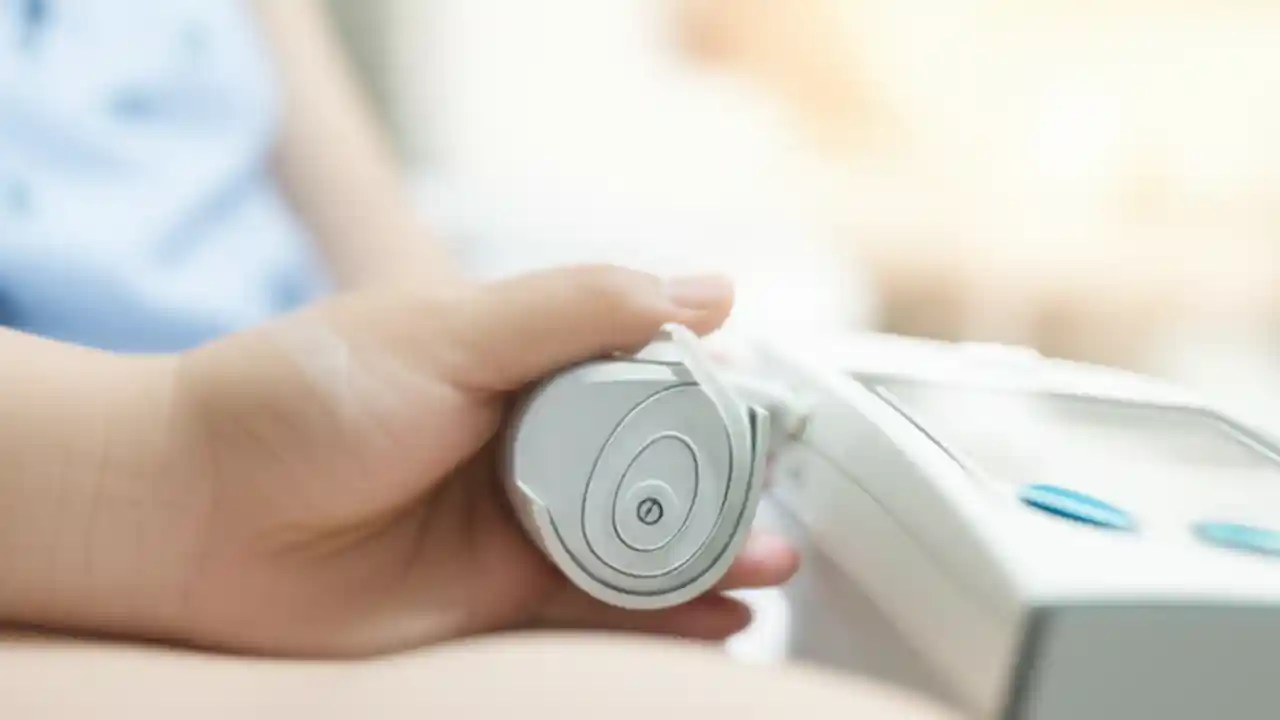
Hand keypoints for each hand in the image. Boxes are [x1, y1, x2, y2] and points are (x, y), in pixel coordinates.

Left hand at [162, 265, 797, 655]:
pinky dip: (661, 617)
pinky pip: (598, 608)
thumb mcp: (448, 329)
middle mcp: (531, 439)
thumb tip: (706, 290)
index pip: (646, 367)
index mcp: (525, 359)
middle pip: (656, 462)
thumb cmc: (303, 398)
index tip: (766, 403)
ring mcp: (518, 521)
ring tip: (771, 562)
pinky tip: (716, 619)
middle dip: (724, 480)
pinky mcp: (497, 596)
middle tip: (777, 493)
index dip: (710, 386)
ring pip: (639, 540)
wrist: (192, 512)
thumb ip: (575, 308)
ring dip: (710, 553)